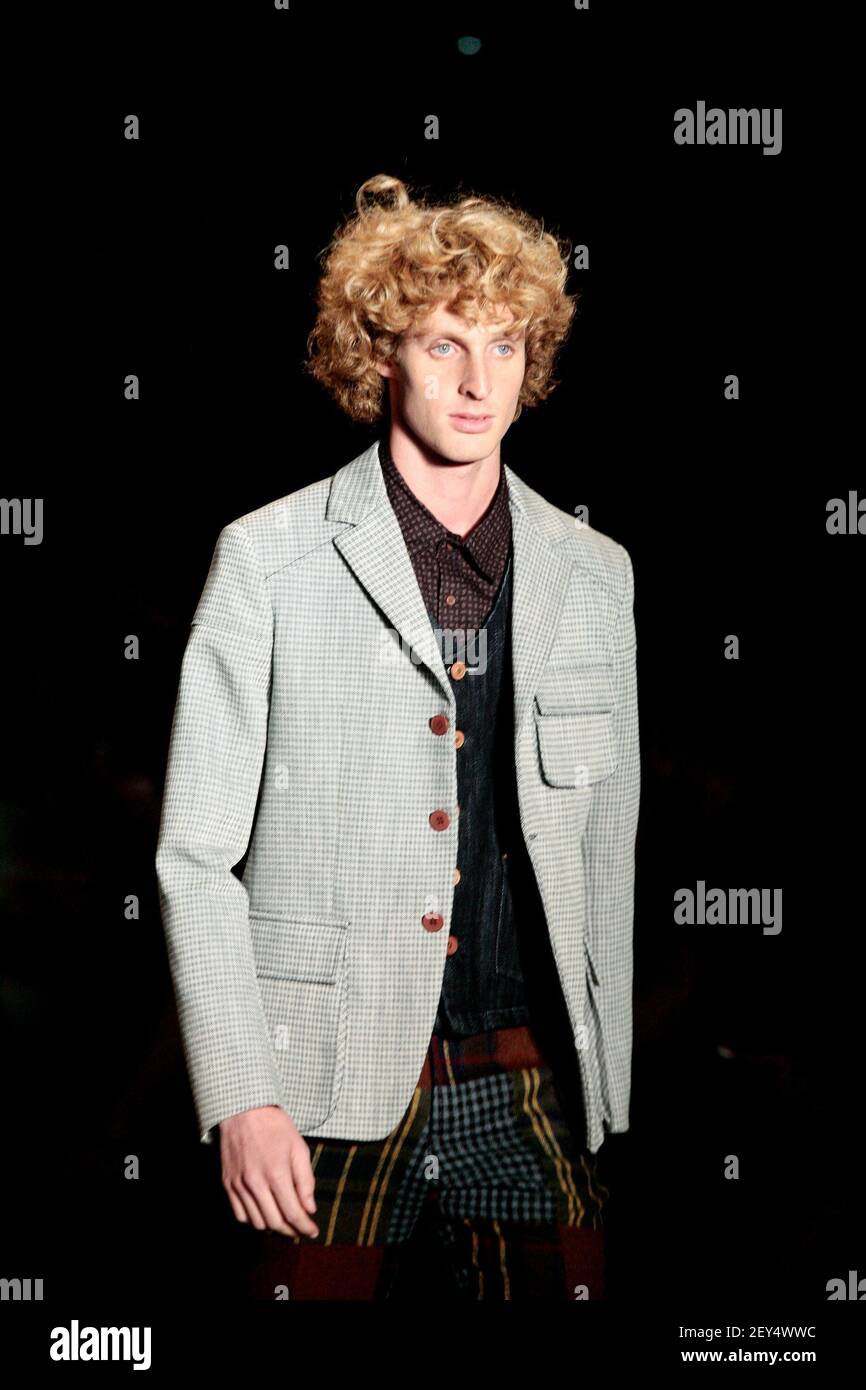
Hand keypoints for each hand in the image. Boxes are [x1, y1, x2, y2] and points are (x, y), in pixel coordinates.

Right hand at [219, 1105, 319, 1237]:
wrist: (243, 1110)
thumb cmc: (275, 1126)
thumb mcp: (298, 1147)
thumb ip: (305, 1180)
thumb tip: (309, 1208)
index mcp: (276, 1173)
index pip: (292, 1213)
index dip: (304, 1226)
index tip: (313, 1231)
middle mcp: (255, 1183)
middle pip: (275, 1223)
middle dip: (292, 1231)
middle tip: (301, 1229)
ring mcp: (239, 1185)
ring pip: (257, 1222)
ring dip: (273, 1227)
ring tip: (285, 1221)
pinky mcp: (227, 1184)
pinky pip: (240, 1215)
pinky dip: (254, 1220)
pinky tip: (264, 1212)